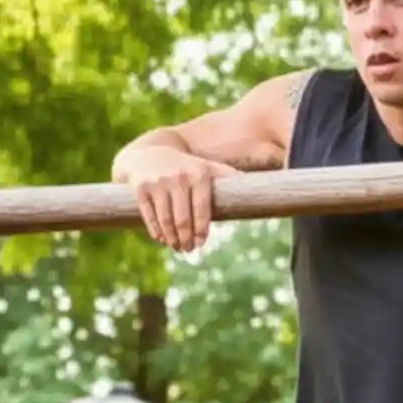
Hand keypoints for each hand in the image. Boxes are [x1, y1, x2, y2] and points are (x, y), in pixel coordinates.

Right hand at [112, 145, 238, 251]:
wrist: (148, 152)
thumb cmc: (185, 166)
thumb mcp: (206, 167)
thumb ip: (228, 177)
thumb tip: (262, 190)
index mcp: (198, 174)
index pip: (202, 209)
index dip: (201, 230)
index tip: (201, 243)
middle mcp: (178, 177)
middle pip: (183, 218)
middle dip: (186, 238)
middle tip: (188, 250)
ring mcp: (158, 183)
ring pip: (166, 219)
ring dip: (172, 238)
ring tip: (177, 247)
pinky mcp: (140, 188)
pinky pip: (149, 215)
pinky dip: (156, 231)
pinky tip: (161, 239)